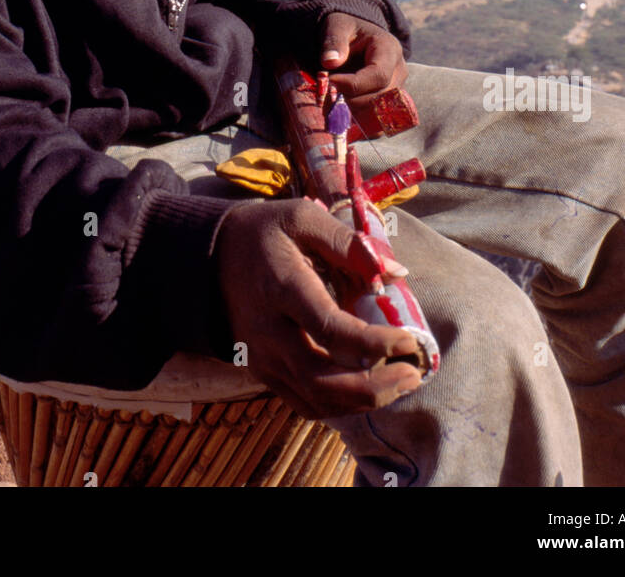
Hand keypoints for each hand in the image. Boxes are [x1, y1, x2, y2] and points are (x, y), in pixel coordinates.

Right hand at [213, 197, 423, 419]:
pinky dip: (340, 406)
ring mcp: (263, 358)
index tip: (410, 341)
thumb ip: (348, 244)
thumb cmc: (265, 233)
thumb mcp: (303, 218)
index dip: (375, 343)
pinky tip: (369, 390)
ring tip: (401, 383)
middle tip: (413, 374)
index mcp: (282, 288)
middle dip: (375, 385)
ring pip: (315, 400)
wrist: (212, 256)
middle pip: (322, 379)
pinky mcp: (264, 372)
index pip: (330, 329)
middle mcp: (269, 332)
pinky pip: (304, 403)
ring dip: (363, 402)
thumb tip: (396, 273)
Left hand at [318, 13, 407, 117]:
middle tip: (327, 93)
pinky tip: (341, 110)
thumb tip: (330, 62)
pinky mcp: (389, 102)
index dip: (353, 84)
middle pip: (380, 97)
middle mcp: (398, 70)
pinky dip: (358, 120)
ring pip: (379, 112)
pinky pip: (377, 120)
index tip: (330, 82)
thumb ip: (334, 41)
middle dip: (351, 100)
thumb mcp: (337, 26)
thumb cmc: (346, 29)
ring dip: (353, 112)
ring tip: (333, 99)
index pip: (379, 76)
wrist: (355, 36)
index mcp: (389, 49)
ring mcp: (396, 88)